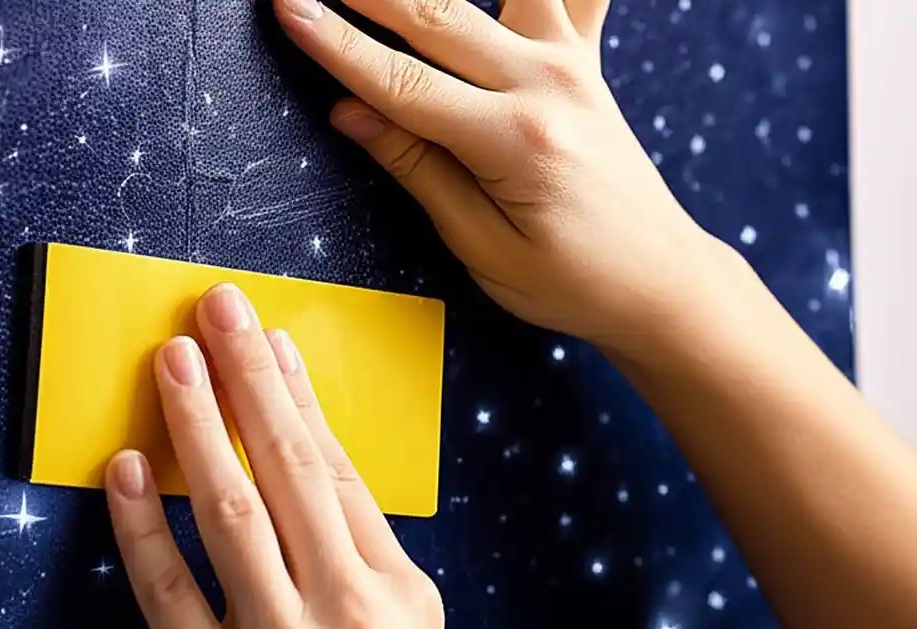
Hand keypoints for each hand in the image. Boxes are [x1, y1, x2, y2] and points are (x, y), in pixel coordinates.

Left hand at [104, 284, 454, 628]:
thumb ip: (368, 550)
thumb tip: (318, 459)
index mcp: (396, 592)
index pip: (336, 469)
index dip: (298, 396)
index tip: (270, 339)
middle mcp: (342, 612)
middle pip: (287, 468)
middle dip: (249, 379)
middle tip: (217, 309)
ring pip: (227, 511)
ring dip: (197, 426)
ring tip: (173, 361)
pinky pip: (168, 593)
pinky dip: (141, 527)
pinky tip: (126, 469)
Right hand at [276, 0, 745, 352]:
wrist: (661, 280)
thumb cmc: (572, 280)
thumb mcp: (482, 246)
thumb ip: (417, 168)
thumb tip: (350, 111)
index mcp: (515, 141)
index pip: (401, 82)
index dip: (336, 45)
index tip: (288, 9)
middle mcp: (547, 86)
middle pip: (436, 15)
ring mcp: (572, 64)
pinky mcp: (584, 61)